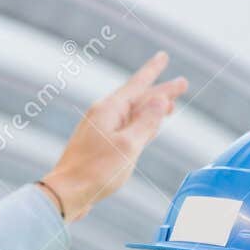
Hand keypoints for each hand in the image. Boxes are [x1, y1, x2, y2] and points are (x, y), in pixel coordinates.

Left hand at [40, 51, 187, 222]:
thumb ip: (146, 122)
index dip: (153, 71)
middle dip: (161, 92)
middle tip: (183, 84)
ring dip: (152, 111)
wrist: (66, 194)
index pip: (137, 84)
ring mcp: (100, 131)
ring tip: (171, 107)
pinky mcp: (99, 147)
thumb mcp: (129, 145)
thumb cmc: (96, 171)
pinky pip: (126, 129)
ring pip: (133, 115)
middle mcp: (103, 116)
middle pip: (138, 99)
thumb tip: (160, 100)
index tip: (163, 56)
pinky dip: (140, 126)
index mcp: (109, 109)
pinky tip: (148, 130)